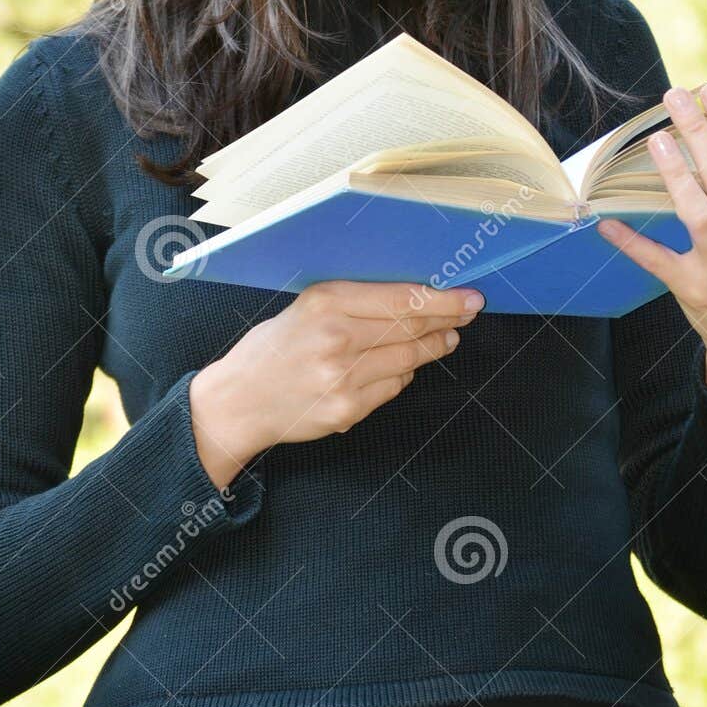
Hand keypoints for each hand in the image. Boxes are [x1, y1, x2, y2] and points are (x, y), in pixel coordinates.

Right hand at [188, 280, 483, 487]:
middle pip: (410, 328)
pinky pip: (392, 387)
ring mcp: (343, 377)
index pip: (400, 299)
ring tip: (445, 338)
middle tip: (468, 313)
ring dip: (432, 348)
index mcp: (325, 302)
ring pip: (408, 359)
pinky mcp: (347, 409)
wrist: (239, 400)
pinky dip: (403, 375)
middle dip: (447, 319)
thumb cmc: (274, 348)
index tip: (467, 297)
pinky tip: (403, 367)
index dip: (442, 299)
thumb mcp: (305, 307)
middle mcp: (336, 337)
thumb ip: (353, 301)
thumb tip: (413, 297)